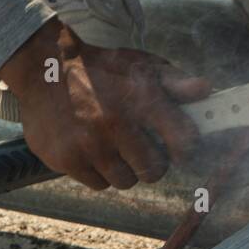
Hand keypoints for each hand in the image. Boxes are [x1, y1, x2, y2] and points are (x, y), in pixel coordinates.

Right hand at [0, 20, 210, 189]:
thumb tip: (205, 91)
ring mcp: (88, 144)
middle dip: (152, 164)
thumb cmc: (100, 68)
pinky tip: (92, 150)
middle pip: (154, 171)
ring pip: (125, 181)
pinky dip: (99, 172)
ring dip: (125, 170)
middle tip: (142, 150)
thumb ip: (175, 81)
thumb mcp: (141, 65)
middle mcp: (115, 123)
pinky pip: (98, 183)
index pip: (183, 141)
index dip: (185, 149)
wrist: (43, 68)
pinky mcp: (65, 159)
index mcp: (141, 99)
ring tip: (114, 147)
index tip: (179, 149)